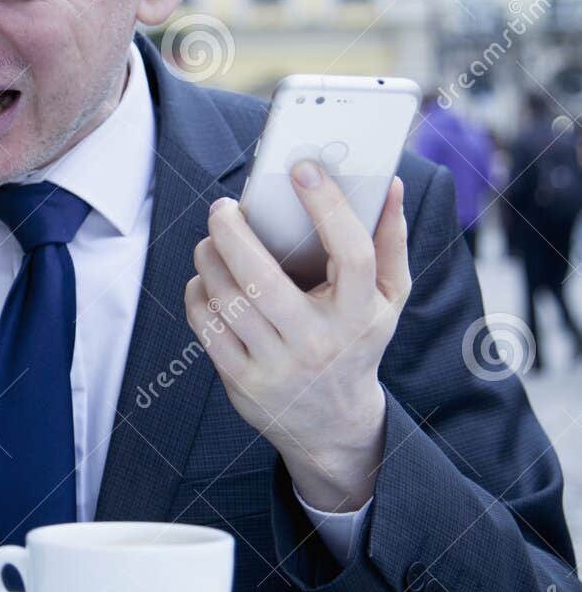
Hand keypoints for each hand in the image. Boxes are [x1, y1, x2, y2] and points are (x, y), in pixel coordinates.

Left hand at [184, 162, 410, 511]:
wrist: (333, 423)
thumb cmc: (357, 342)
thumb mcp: (388, 298)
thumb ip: (390, 240)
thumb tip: (393, 184)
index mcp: (361, 313)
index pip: (350, 252)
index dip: (328, 205)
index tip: (302, 169)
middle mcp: (319, 341)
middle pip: (264, 277)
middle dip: (232, 232)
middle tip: (224, 207)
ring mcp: (278, 364)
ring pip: (227, 298)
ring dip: (210, 258)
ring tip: (213, 241)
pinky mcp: (243, 380)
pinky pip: (207, 325)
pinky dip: (199, 293)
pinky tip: (206, 279)